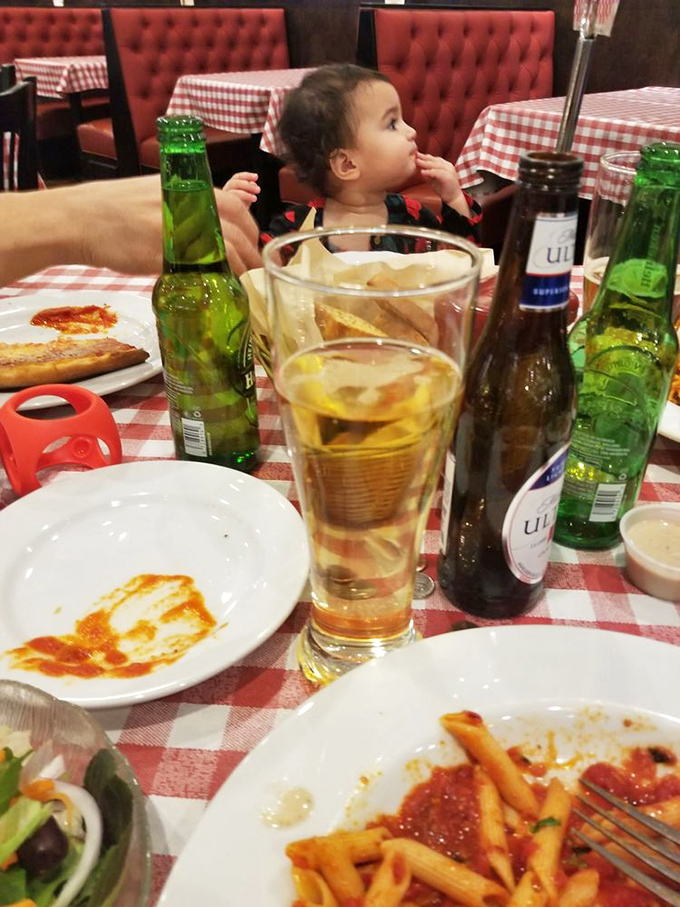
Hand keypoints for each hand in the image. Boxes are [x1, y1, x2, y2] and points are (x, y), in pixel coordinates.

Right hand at [74, 175, 260, 276]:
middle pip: (236, 228)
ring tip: (242, 279)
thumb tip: (211, 230)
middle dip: (252, 251)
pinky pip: (197, 267)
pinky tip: (215, 285)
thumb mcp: (156, 196)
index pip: (235, 206)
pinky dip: (212, 277)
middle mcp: (184, 205)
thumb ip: (184, 209)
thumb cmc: (114, 209)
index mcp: (185, 189)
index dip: (251, 228)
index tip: (255, 245)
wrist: (79, 220)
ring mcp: (175, 230)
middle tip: (256, 268)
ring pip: (223, 248)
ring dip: (238, 266)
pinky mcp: (162, 254)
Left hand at [416, 152, 470, 217]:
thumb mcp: (434, 180)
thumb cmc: (444, 189)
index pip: (434, 159)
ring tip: (418, 162)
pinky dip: (430, 172)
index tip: (416, 155)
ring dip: (426, 163)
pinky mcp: (449, 178)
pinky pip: (438, 173)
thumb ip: (428, 174)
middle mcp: (448, 166)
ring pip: (436, 165)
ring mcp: (449, 171)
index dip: (425, 156)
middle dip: (424, 158)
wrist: (453, 198)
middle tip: (415, 156)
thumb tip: (420, 169)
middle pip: (435, 160)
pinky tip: (423, 172)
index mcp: (445, 165)